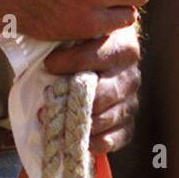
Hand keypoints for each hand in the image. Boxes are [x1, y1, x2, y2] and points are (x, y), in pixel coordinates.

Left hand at [44, 23, 140, 153]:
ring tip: (61, 124)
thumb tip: (46, 58)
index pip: (93, 57)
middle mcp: (131, 75)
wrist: (106, 54)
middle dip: (76, 101)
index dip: (68, 62)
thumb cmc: (85, 45)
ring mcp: (132, 100)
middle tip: (52, 103)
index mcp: (122, 47)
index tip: (48, 65)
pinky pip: (118, 136)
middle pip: (104, 93)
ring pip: (109, 117)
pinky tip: (82, 141)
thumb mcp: (81, 35)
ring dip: (83, 123)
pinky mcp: (128, 121)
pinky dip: (99, 142)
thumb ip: (69, 41)